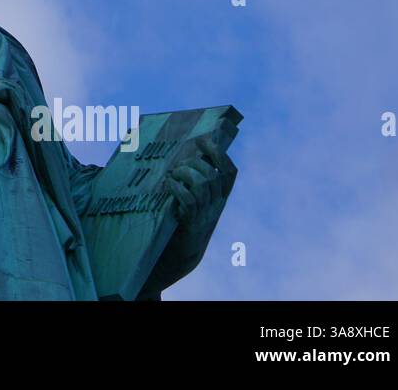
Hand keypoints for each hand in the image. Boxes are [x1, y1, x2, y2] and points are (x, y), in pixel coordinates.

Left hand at [138, 135, 237, 296]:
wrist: (178, 257)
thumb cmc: (180, 223)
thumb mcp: (191, 202)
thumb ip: (190, 183)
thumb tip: (177, 157)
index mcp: (219, 198)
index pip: (230, 173)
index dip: (219, 154)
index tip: (204, 140)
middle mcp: (216, 206)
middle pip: (214, 176)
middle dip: (196, 164)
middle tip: (179, 165)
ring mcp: (205, 216)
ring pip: (203, 185)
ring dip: (186, 174)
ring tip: (172, 174)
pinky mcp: (191, 225)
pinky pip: (189, 201)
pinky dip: (178, 188)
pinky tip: (168, 185)